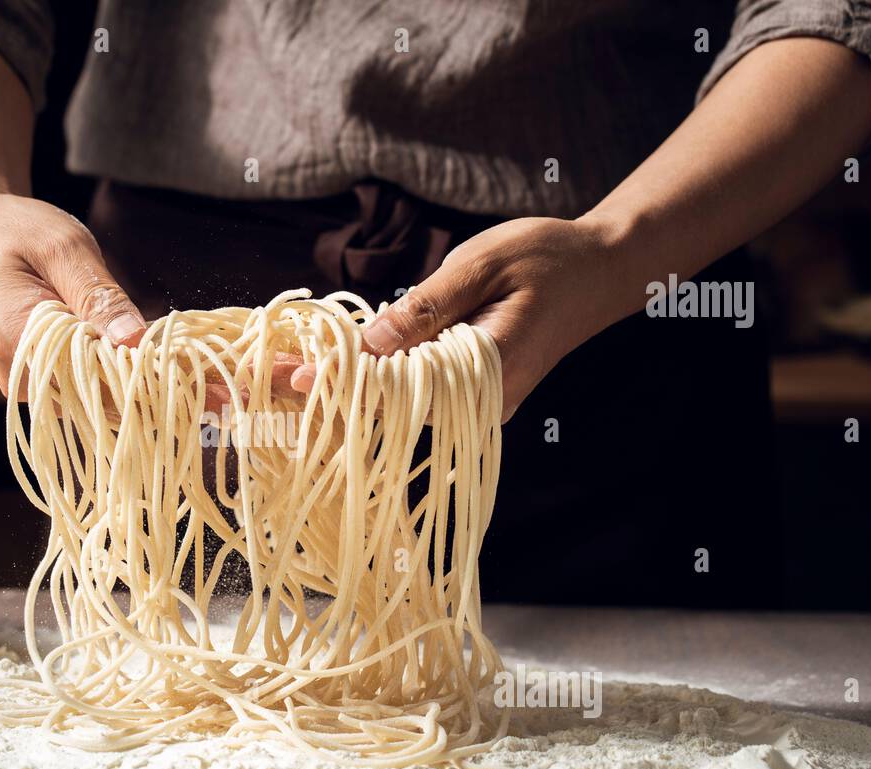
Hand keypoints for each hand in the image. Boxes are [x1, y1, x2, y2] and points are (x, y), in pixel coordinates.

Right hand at [0, 189, 146, 395]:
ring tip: (135, 332)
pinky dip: (106, 370)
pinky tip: (116, 341)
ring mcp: (26, 384)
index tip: (168, 350)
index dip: (138, 369)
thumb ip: (98, 296)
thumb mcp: (63, 248)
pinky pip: (81, 388)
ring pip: (92, 398)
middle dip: (135, 372)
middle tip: (164, 340)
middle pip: (95, 397)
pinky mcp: (34, 382)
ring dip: (123, 372)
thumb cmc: (12, 231)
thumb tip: (136, 341)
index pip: (95, 382)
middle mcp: (19, 375)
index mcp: (20, 341)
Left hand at [286, 215, 632, 420]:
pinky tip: (333, 371)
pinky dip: (376, 380)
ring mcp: (479, 401)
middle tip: (269, 385)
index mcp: (486, 372)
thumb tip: (369, 343)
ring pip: (402, 403)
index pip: (401, 391)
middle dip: (331, 395)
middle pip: (394, 408)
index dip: (343, 384)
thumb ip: (426, 306)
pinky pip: (418, 390)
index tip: (294, 379)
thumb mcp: (482, 265)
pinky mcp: (474, 391)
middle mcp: (482, 401)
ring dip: (347, 391)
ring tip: (280, 383)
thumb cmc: (548, 258)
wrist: (602, 270)